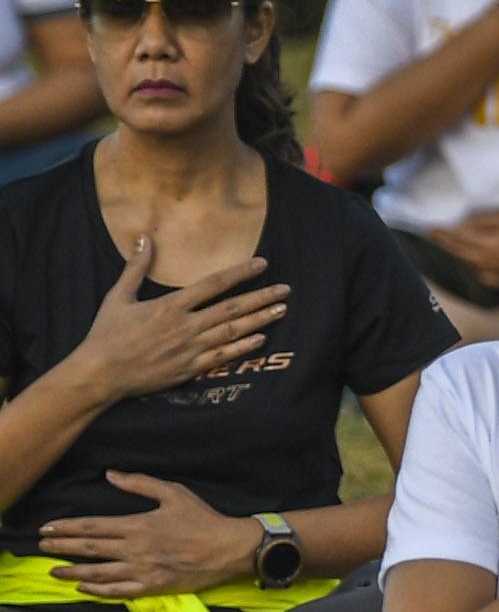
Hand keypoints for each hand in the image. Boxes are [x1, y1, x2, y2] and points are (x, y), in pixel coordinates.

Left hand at [39, 475, 266, 597]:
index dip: (67, 528)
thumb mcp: (174, 493)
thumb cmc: (203, 519)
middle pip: (89, 549)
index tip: (47, 528)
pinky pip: (117, 591)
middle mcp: (134, 549)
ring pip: (97, 572)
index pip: (92, 527)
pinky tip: (84, 587)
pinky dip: (97, 590)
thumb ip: (140, 484)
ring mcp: (141, 571)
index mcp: (137, 525)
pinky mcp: (151, 587)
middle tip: (42, 546)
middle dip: (62, 547)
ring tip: (54, 571)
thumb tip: (110, 475)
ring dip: (72, 572)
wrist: (229, 549)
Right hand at [64, 237, 285, 404]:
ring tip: (282, 309)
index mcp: (170, 306)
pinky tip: (262, 338)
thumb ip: (136, 267)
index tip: (262, 264)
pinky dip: (244, 346)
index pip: (213, 284)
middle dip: (262, 297)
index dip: (241, 273)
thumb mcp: (118, 296)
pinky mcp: (190, 369)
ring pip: (233, 331)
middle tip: (286, 290)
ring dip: (261, 320)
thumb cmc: (106, 334)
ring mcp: (190, 349)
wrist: (99, 374)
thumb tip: (144, 238)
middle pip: (232, 308)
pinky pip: (224, 356)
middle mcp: (185, 326)